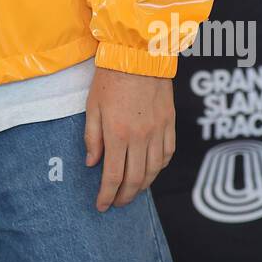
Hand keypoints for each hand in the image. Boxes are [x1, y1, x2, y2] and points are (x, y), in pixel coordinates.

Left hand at [84, 69, 175, 211]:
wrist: (138, 55)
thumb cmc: (110, 79)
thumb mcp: (92, 107)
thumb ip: (92, 137)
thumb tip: (92, 163)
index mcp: (117, 134)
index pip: (113, 176)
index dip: (107, 195)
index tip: (101, 205)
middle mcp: (140, 137)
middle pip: (135, 179)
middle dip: (124, 197)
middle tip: (116, 203)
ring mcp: (158, 132)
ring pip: (153, 171)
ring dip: (142, 186)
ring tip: (132, 191)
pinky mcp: (170, 124)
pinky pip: (167, 154)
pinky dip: (159, 167)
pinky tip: (151, 170)